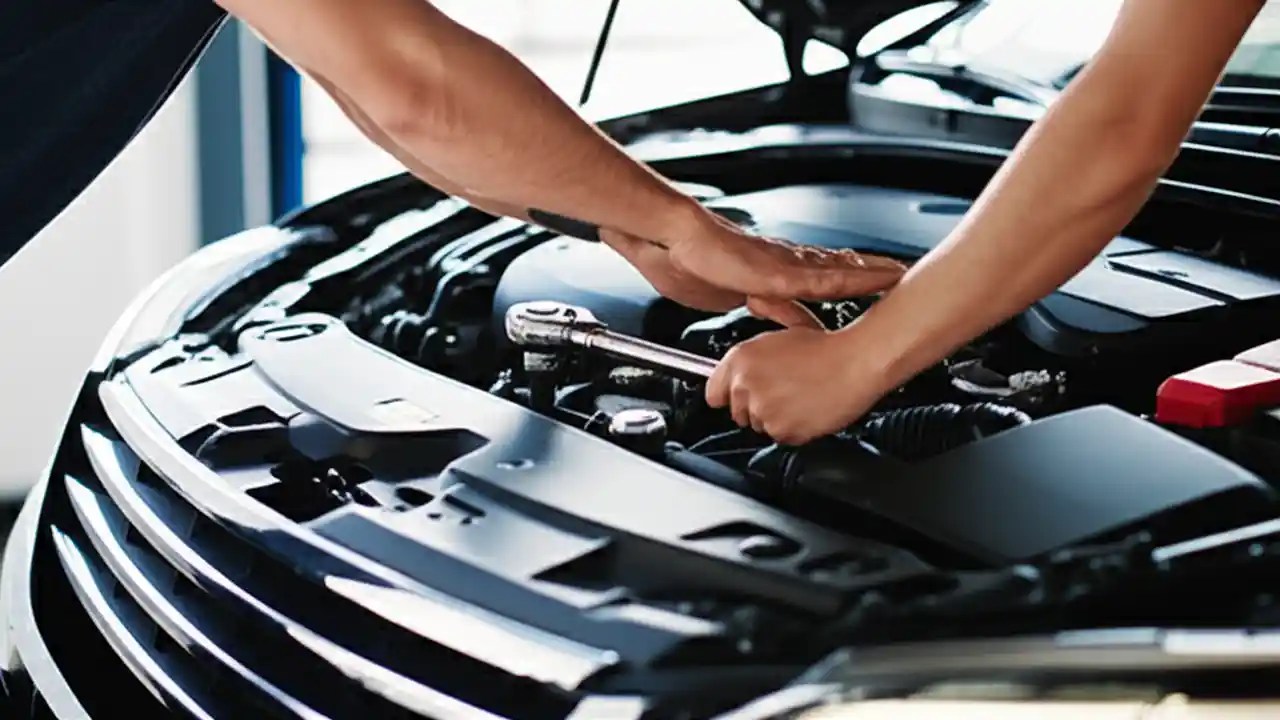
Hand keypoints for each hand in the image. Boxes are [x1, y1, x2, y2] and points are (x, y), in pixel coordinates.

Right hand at [601, 212, 903, 327]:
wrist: (670, 239)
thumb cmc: (683, 262)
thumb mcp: (723, 299)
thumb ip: (750, 309)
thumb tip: (766, 323)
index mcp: (768, 270)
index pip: (815, 277)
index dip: (842, 281)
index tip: (865, 287)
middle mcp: (782, 263)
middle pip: (836, 268)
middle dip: (868, 273)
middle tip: (899, 275)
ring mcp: (782, 266)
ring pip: (838, 270)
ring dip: (870, 273)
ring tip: (899, 274)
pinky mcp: (777, 273)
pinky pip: (824, 278)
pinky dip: (853, 279)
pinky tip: (874, 279)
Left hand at [705, 316, 890, 444]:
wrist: (857, 363)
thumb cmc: (829, 345)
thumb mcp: (791, 321)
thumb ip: (767, 314)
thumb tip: (754, 301)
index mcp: (741, 358)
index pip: (714, 392)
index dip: (731, 394)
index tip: (742, 395)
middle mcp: (746, 385)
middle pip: (738, 413)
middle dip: (757, 406)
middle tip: (784, 391)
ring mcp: (763, 410)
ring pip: (761, 426)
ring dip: (777, 417)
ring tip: (800, 397)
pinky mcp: (782, 430)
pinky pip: (782, 438)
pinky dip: (795, 430)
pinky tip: (809, 410)